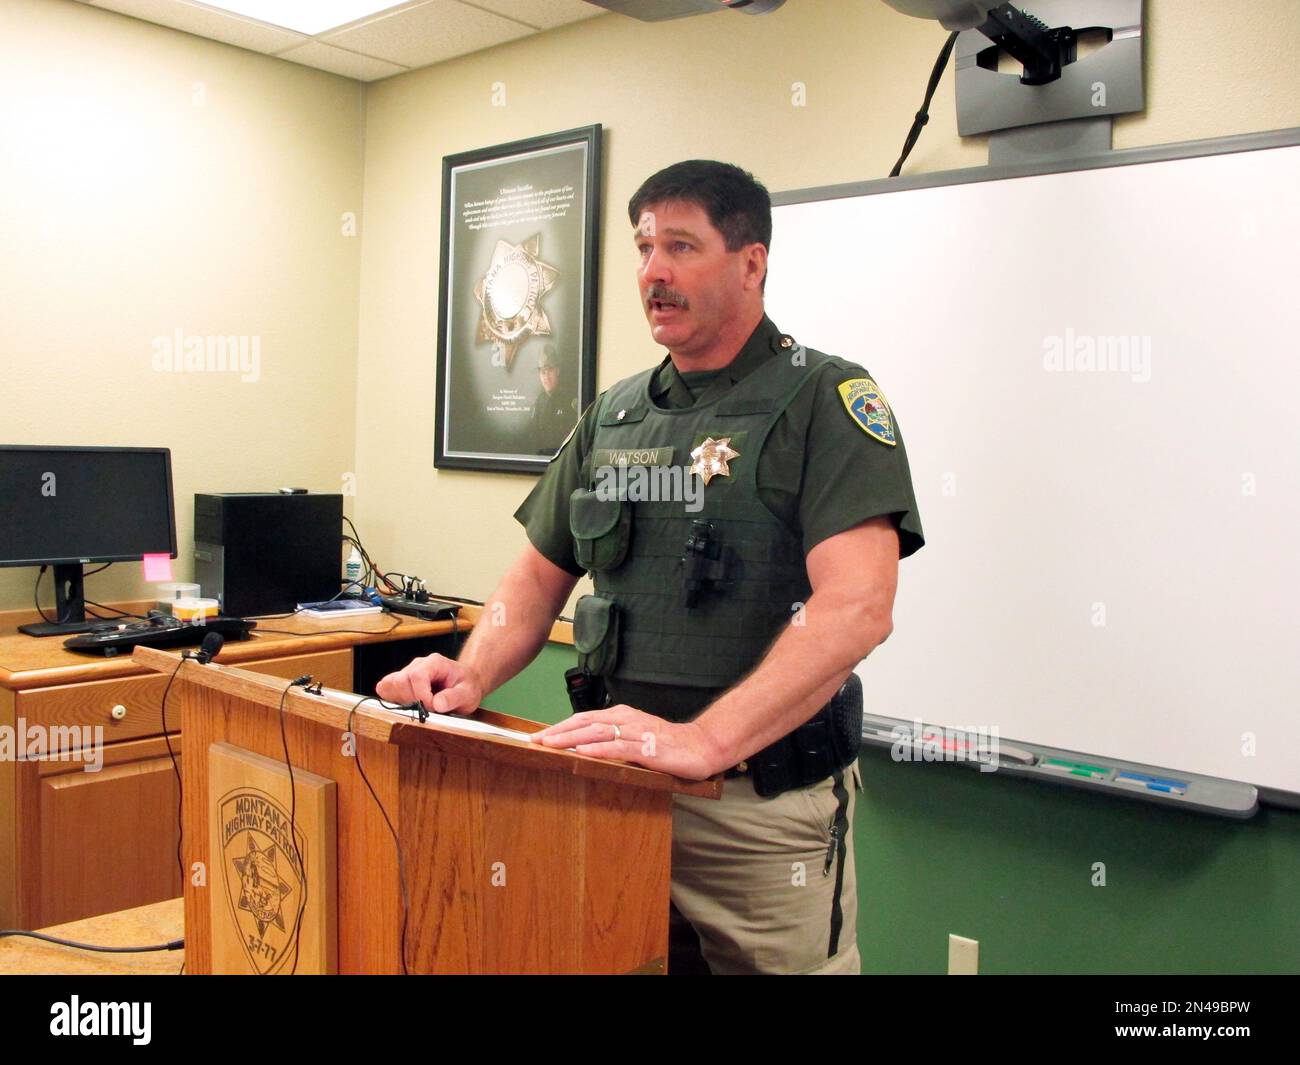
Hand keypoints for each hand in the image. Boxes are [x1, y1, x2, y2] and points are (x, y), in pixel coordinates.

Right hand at [375, 653, 483, 716]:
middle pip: (400, 681)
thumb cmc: (467, 686)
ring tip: (419, 708)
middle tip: (427, 710)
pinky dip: (393, 700)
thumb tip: (437, 704)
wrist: (465, 683)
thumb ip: (454, 697)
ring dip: (401, 701)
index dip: (421, 696)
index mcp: (435, 663)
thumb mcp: (468, 694)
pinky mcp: (401, 682)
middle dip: (411, 700)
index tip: (433, 708)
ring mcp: (407, 672)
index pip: (417, 676)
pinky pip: (386, 689)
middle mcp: (418, 664)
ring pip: (390, 685)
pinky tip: (408, 706)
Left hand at [531, 705, 718, 780]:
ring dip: (572, 738)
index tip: (539, 736)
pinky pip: (620, 748)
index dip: (560, 726)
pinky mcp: (648, 748)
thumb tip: (584, 746)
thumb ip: (614, 738)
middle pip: (586, 722)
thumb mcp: (636, 736)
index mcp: (622, 715)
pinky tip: (584, 751)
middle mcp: (627, 719)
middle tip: (536, 740)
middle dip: (559, 731)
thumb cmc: (667, 743)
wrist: (701, 747)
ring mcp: (638, 733)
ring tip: (552, 744)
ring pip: (598, 732)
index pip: (584, 718)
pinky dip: (600, 749)